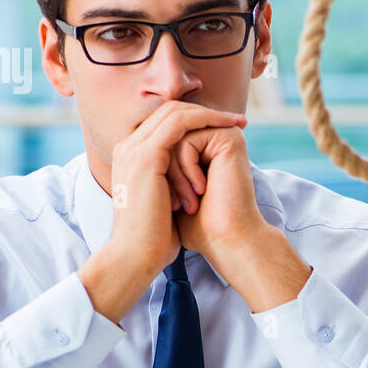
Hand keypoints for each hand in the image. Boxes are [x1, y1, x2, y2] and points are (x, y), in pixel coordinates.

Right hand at [106, 101, 248, 277]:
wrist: (136, 256)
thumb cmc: (153, 238)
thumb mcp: (165, 201)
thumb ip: (173, 182)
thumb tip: (196, 180)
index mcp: (131, 158)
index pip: (163, 123)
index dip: (195, 121)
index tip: (225, 127)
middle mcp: (128, 148)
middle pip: (169, 111)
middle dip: (207, 112)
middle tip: (237, 119)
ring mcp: (134, 150)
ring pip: (175, 113)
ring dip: (210, 115)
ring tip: (238, 121)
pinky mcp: (146, 156)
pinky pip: (180, 124)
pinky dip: (206, 123)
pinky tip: (227, 128)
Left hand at [172, 125, 313, 311]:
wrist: (224, 241)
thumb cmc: (197, 227)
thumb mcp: (170, 193)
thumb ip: (157, 167)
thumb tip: (131, 149)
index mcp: (202, 150)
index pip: (162, 143)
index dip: (157, 170)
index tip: (171, 204)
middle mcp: (213, 139)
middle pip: (166, 138)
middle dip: (167, 171)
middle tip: (179, 204)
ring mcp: (222, 136)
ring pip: (173, 137)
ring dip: (175, 174)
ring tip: (188, 203)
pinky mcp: (229, 138)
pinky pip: (187, 140)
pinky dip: (185, 168)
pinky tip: (201, 191)